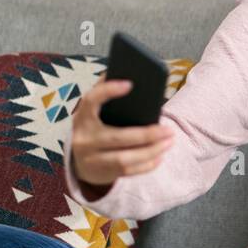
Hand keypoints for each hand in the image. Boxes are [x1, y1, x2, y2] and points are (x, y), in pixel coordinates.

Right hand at [70, 74, 173, 189]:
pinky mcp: (102, 173)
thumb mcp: (95, 111)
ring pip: (124, 159)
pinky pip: (128, 171)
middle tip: (169, 129)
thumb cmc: (95, 127)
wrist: (78, 160)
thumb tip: (128, 74)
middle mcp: (83, 139)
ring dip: (151, 150)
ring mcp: (91, 159)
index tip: (130, 83)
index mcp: (82, 117)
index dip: (108, 91)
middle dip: (146, 134)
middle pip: (117, 137)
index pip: (90, 100)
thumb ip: (106, 94)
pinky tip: (160, 155)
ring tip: (169, 141)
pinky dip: (147, 164)